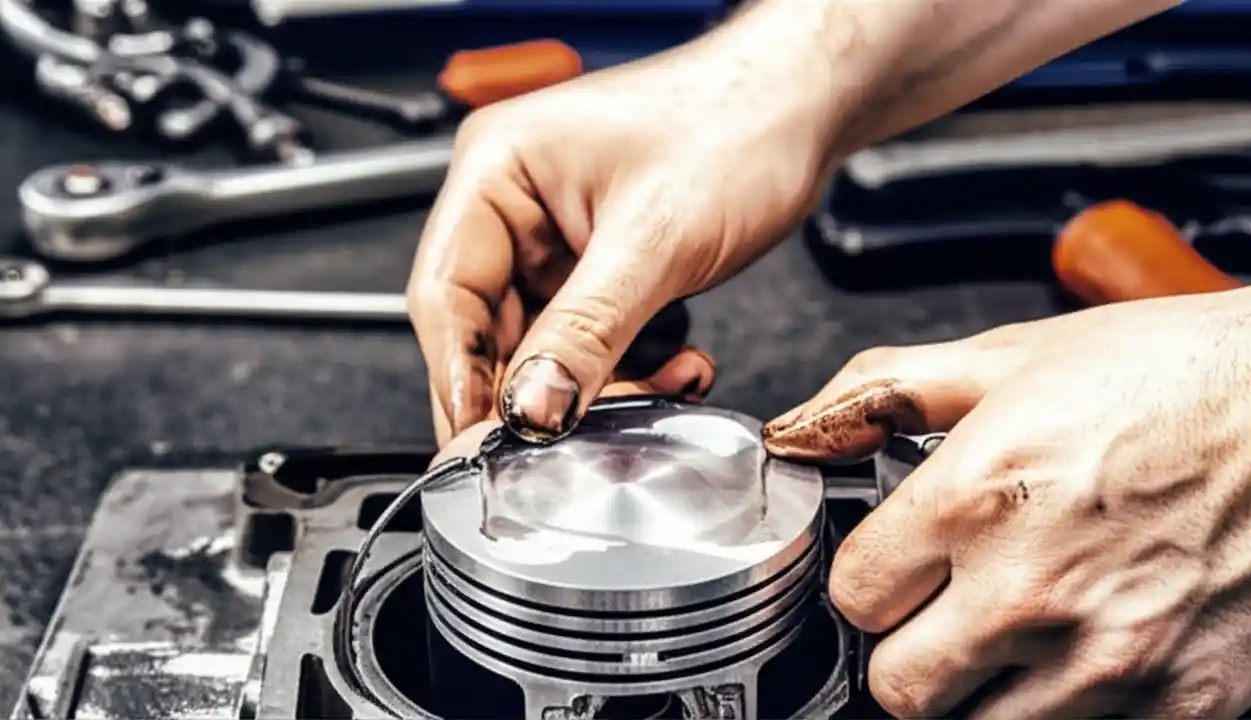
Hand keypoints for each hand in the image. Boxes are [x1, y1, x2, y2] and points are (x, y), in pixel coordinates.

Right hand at [407, 5, 847, 446]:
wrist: (803, 107)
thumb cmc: (734, 121)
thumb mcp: (654, 239)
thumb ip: (586, 333)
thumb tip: (531, 410)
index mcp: (496, 170)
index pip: (445, 295)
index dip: (459, 378)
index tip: (481, 444)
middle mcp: (515, 203)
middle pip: (489, 329)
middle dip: (539, 392)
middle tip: (568, 445)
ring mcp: (556, 236)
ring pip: (545, 345)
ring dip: (597, 384)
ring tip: (655, 389)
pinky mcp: (598, 263)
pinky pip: (589, 339)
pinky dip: (628, 367)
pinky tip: (674, 369)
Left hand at [763, 281, 1250, 717]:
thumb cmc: (1168, 375)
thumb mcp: (1006, 358)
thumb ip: (880, 393)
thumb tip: (799, 428)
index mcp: (975, 500)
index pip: (854, 597)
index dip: (869, 579)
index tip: (896, 566)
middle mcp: (1032, 591)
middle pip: (899, 687)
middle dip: (908, 648)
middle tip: (942, 611)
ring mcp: (1109, 660)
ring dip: (984, 688)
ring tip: (1021, 626)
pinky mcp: (1179, 702)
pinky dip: (1070, 709)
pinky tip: (1086, 648)